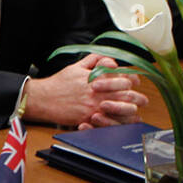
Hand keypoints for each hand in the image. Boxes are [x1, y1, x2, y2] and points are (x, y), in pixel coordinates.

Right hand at [24, 53, 146, 128]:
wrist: (41, 98)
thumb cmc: (57, 84)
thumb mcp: (75, 67)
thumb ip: (93, 60)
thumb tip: (108, 60)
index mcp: (95, 78)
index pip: (121, 77)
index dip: (131, 79)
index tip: (133, 82)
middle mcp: (96, 91)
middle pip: (126, 94)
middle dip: (137, 97)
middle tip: (141, 100)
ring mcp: (92, 105)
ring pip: (121, 108)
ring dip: (131, 110)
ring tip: (134, 111)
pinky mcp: (87, 117)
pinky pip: (109, 121)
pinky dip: (118, 122)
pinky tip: (122, 121)